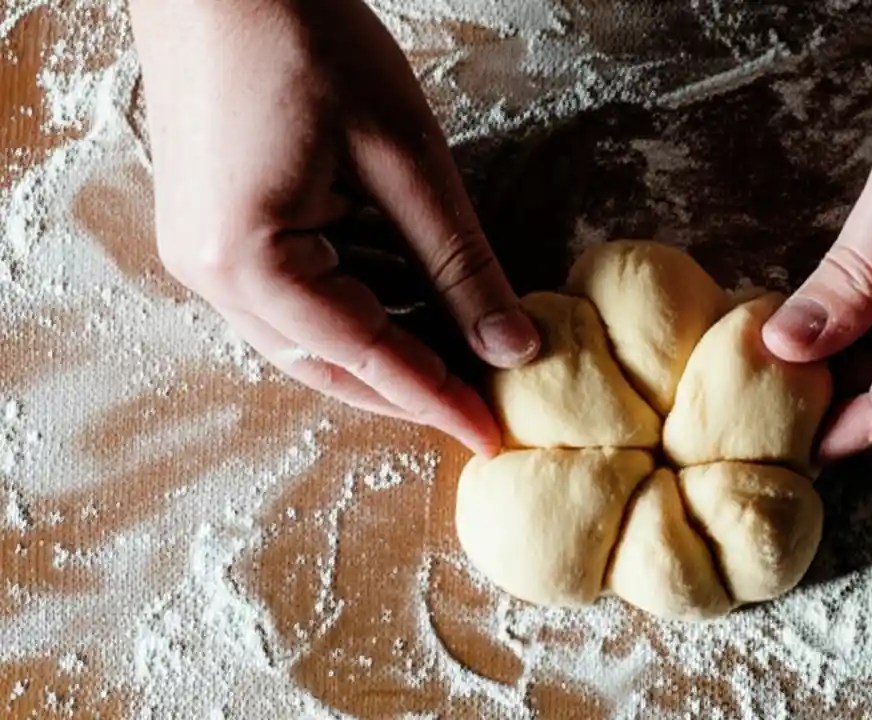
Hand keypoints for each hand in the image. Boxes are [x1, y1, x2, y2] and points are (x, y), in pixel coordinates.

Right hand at [129, 0, 538, 454]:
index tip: (493, 434)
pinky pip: (290, 298)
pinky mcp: (211, 230)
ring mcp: (201, 255)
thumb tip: (510, 345)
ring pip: (308, 338)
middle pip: (328, 364)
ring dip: (382, 352)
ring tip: (456, 362)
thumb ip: (459, 263)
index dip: (439, 398)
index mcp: (248, 262)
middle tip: (480, 406)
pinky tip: (405, 308)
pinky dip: (352, 311)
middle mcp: (209, 276)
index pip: (366, 358)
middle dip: (409, 387)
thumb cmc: (306, 40)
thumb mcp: (405, 160)